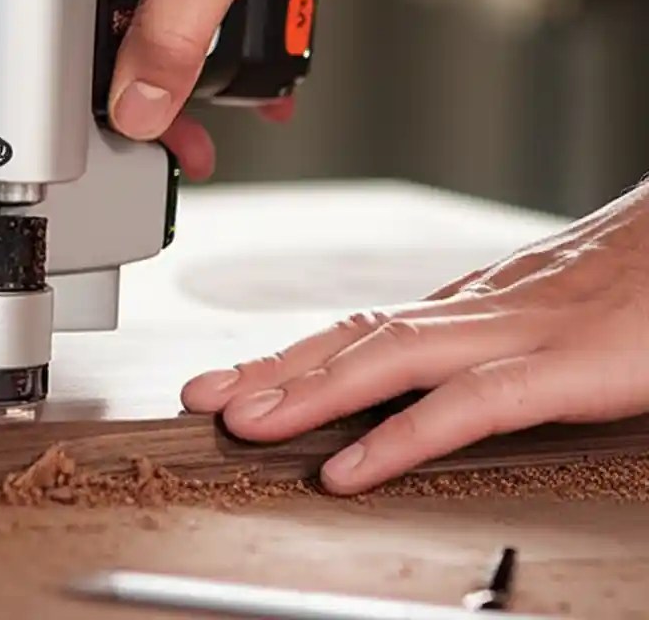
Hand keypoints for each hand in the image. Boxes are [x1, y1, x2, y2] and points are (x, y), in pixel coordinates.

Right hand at [109, 0, 332, 180]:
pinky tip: (257, 45)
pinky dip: (224, 25)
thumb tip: (138, 107)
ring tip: (242, 88)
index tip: (132, 128)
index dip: (98, 85)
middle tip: (191, 131)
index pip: (65, 19)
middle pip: (112, 24)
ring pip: (154, 13)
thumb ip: (168, 39)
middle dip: (162, 83)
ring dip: (202, 61)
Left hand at [180, 184, 648, 494]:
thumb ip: (497, 339)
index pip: (365, 324)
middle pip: (355, 335)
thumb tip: (444, 372)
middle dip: (271, 367)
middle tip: (200, 395)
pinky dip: (399, 436)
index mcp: (480, 302)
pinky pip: (467, 404)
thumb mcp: (559, 310)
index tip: (232, 376)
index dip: (292, 352)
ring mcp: (522, 331)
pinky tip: (346, 467)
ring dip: (307, 391)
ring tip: (242, 421)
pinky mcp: (570, 366)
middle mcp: (483, 309)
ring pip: (389, 359)